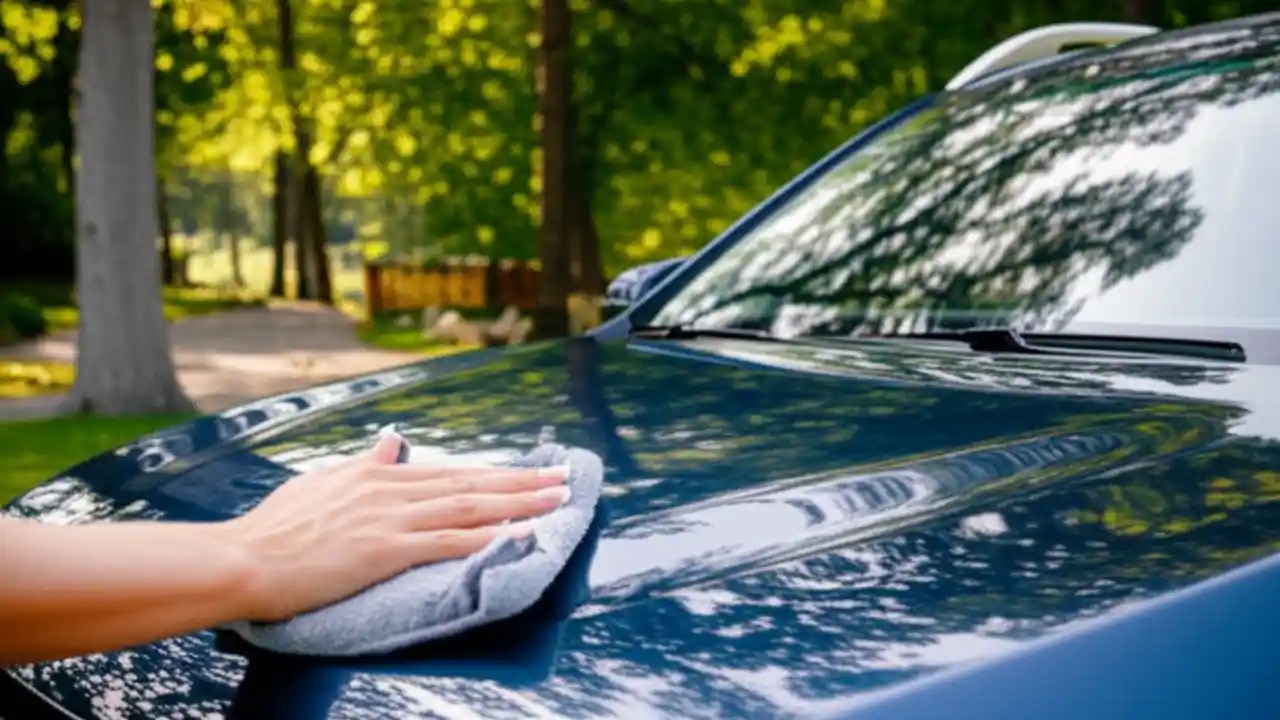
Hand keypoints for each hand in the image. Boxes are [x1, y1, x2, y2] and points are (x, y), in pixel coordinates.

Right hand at [222, 434, 568, 621]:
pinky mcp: (384, 549)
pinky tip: (520, 532)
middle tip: (564, 477)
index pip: (448, 473)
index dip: (492, 473)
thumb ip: (364, 466)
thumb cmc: (275, 530)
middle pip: (470, 482)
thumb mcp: (322, 484)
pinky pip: (448, 541)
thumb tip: (393, 443)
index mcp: (375, 475)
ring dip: (519, 501)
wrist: (244, 559)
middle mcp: (389, 488)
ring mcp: (388, 518)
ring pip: (469, 505)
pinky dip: (489, 536)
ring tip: (557, 498)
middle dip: (522, 480)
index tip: (526, 471)